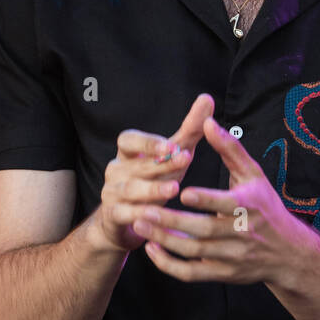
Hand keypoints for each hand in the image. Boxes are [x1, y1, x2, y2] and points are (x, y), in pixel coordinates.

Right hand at [90, 94, 215, 252]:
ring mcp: (111, 193)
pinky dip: (140, 214)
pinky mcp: (112, 216)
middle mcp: (116, 170)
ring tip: (175, 188)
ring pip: (131, 189)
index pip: (128, 140)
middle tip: (185, 159)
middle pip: (138, 164)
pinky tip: (158, 215)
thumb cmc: (152, 182)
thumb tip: (207, 98)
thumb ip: (188, 130)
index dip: (148, 142)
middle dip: (161, 163)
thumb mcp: (171, 157)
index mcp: (127, 154)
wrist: (124, 221)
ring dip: (153, 188)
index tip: (171, 144)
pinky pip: (125, 214)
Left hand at [133, 116, 314, 284]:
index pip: (226, 204)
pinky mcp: (222, 274)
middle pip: (203, 230)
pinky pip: (192, 273)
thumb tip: (208, 121)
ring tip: (139, 225)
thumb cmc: (266, 206)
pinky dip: (170, 265)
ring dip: (164, 241)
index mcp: (249, 206)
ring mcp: (231, 257)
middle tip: (143, 210)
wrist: (287, 252)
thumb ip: (229, 148)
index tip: (182, 192)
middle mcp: (241, 234)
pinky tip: (152, 250)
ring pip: (194, 252)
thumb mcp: (254, 175)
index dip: (205, 200)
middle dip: (171, 222)